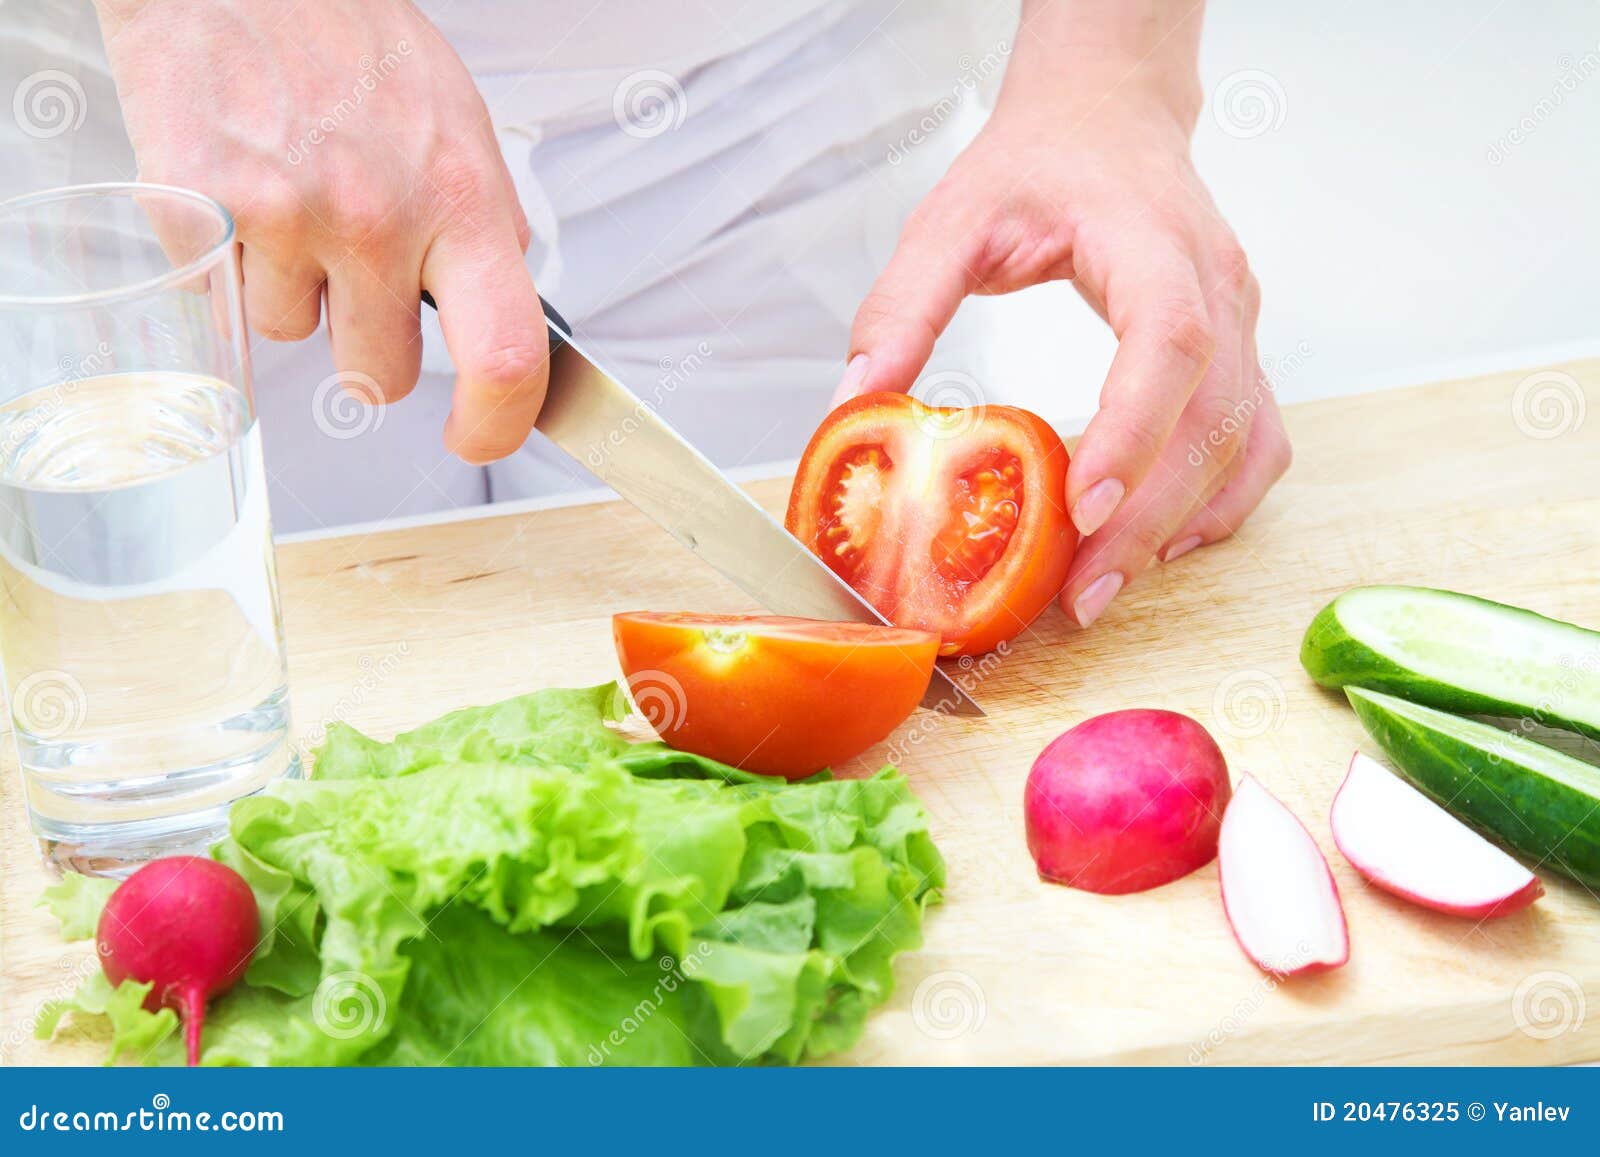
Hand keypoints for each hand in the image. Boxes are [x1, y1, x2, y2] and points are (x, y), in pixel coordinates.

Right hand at [94, 0, 545, 462]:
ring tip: (288, 194)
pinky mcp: (197, 214)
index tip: (476, 436)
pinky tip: (236, 187)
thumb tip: (500, 309)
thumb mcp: (454, 121)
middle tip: (349, 274)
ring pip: (289, 335)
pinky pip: (216, 296)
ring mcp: (285, 218)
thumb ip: (479, 223)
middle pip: (376, 377)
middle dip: (363, 346)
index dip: (497, 422)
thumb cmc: (348, 36)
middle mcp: (378, 218)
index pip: (508, 354)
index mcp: (460, 198)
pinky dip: (223, 259)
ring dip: (289, 288)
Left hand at [836, 12, 1290, 628]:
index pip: (1169, 342)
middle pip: (1214, 418)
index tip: (1085, 508)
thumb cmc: (1041, 160)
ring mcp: (1242, 323)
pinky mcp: (1240, 353)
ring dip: (1186, 523)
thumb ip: (902, 306)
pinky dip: (1215, 503)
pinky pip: (1254, 444)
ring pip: (1245, 443)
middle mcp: (1217, 287)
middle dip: (1151, 517)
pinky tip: (1157, 541)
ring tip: (1109, 582)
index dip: (1135, 430)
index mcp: (1152, 243)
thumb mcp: (951, 218)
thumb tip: (857, 403)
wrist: (1109, 116)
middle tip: (1084, 594)